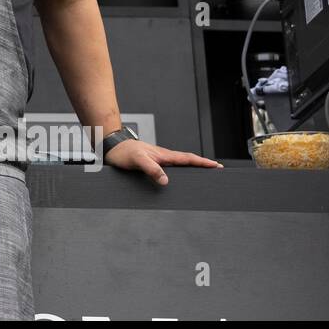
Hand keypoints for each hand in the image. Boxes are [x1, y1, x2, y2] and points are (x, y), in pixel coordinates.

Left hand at [104, 139, 223, 185]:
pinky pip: (169, 168)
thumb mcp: (138, 160)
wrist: (111, 147)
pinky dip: (178, 171)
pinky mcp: (152, 164)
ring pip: (179, 165)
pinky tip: (177, 177)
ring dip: (191, 167)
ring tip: (202, 173)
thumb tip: (165, 181)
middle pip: (187, 161)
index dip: (203, 162)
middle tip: (215, 169)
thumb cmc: (123, 152)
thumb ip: (152, 169)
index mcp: (164, 155)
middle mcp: (163, 157)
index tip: (216, 166)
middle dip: (202, 165)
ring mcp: (158, 160)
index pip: (188, 158)